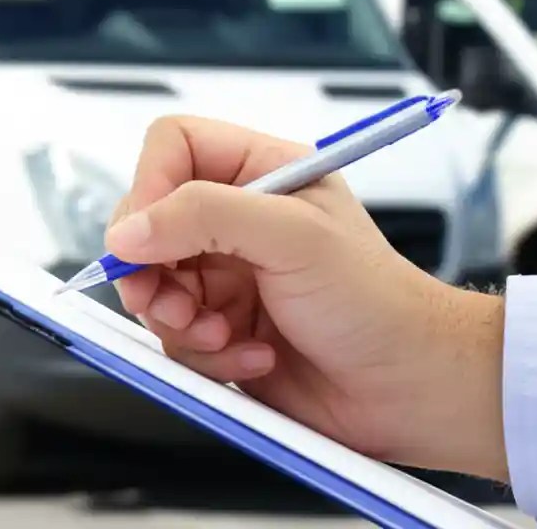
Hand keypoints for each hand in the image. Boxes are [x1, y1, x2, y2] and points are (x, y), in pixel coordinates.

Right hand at [104, 116, 507, 480]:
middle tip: (170, 302)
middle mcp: (239, 219)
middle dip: (152, 270)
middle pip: (148, 224)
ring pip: (154, 287)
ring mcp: (228, 276)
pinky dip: (206, 354)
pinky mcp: (223, 329)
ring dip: (180, 320)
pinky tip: (254, 356)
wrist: (408, 388)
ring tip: (223, 335)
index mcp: (260, 172)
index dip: (148, 187)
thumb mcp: (292, 237)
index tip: (143, 237)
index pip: (172, 149)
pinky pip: (177, 338)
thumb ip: (204, 217)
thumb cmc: (375, 301)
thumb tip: (128, 230)